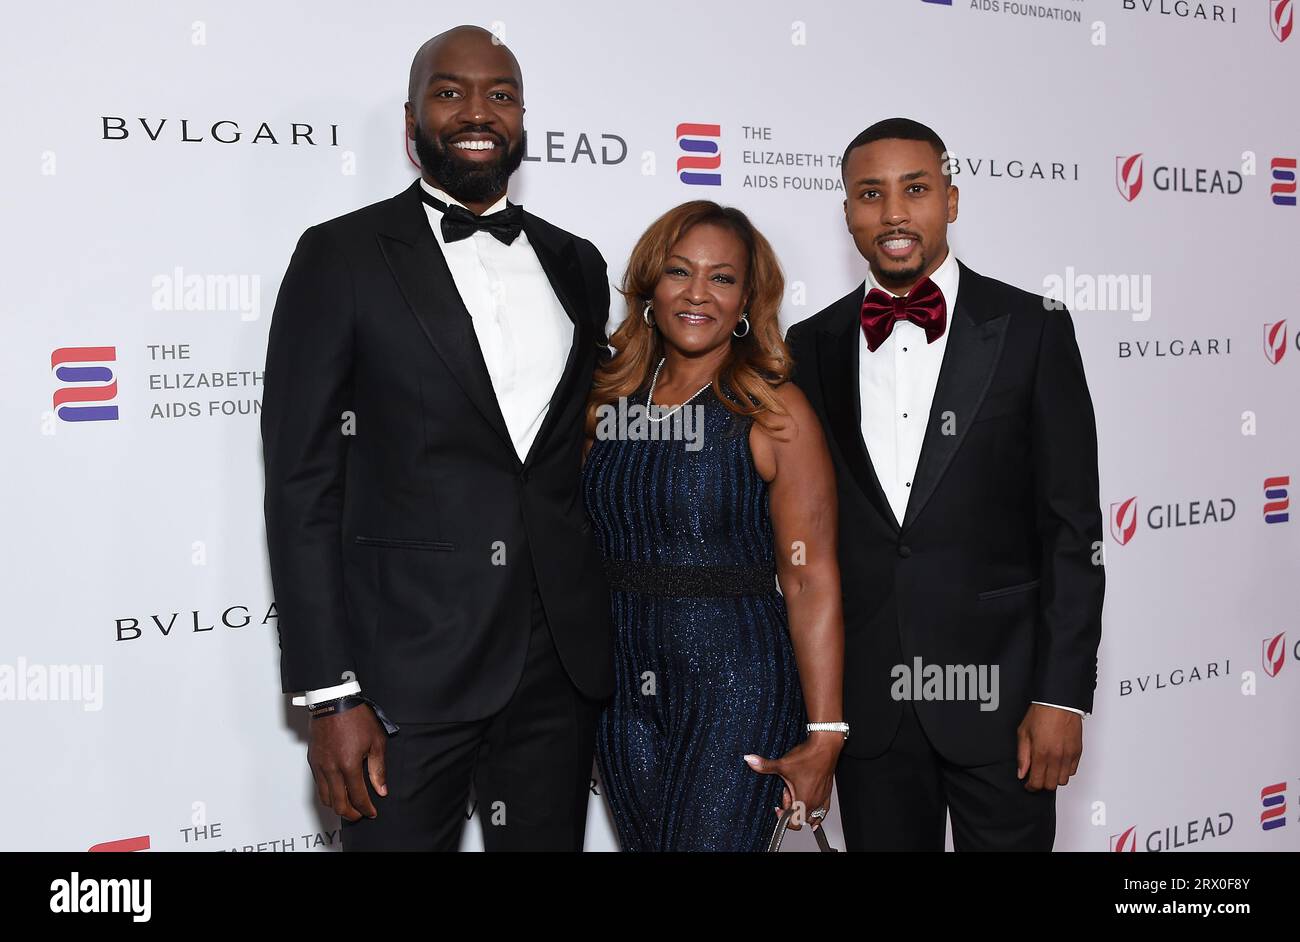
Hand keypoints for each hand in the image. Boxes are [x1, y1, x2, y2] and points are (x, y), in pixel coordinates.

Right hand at [307, 705, 387, 820]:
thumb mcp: (376, 741)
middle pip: (338, 804)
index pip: (357, 797)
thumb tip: (381, 789)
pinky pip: (318, 786)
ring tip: (350, 806)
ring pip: (325, 798)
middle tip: (360, 815)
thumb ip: (378, 769)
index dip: (366, 808)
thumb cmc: (356, 717)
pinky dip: (328, 794)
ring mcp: (320, 766)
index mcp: (349, 765)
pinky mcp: (313, 761)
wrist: (334, 701)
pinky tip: (338, 792)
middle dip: (351, 814)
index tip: (372, 812)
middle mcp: (331, 769)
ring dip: (337, 806)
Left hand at [745, 731, 841, 829]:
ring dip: (802, 808)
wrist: (825, 747)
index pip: (794, 823)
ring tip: (796, 794)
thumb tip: (750, 760)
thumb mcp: (782, 763)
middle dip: (791, 809)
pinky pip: (823, 810)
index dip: (783, 817)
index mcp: (803, 800)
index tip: (778, 808)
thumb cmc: (809, 757)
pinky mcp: (827, 793)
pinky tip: (812, 806)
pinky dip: (817, 812)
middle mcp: (815, 803)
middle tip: (786, 793)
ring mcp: (822, 798)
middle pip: (801, 819)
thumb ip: (764, 765)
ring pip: (813, 816)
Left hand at [1016, 703, 1082, 791]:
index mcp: (1041, 754)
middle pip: (1051, 785)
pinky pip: (1072, 771)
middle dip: (1042, 784)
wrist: (1058, 703)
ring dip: (1054, 778)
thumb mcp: (1023, 733)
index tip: (1028, 784)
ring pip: (1063, 780)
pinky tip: (1057, 763)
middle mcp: (1056, 757)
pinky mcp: (1077, 752)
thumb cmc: (1041, 714)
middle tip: (1036, 777)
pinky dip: (1065, 771)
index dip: (1031, 787)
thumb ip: (1022, 756)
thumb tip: (1021, 772)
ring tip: (1047, 769)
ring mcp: (1068, 756)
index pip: (1037, 782)